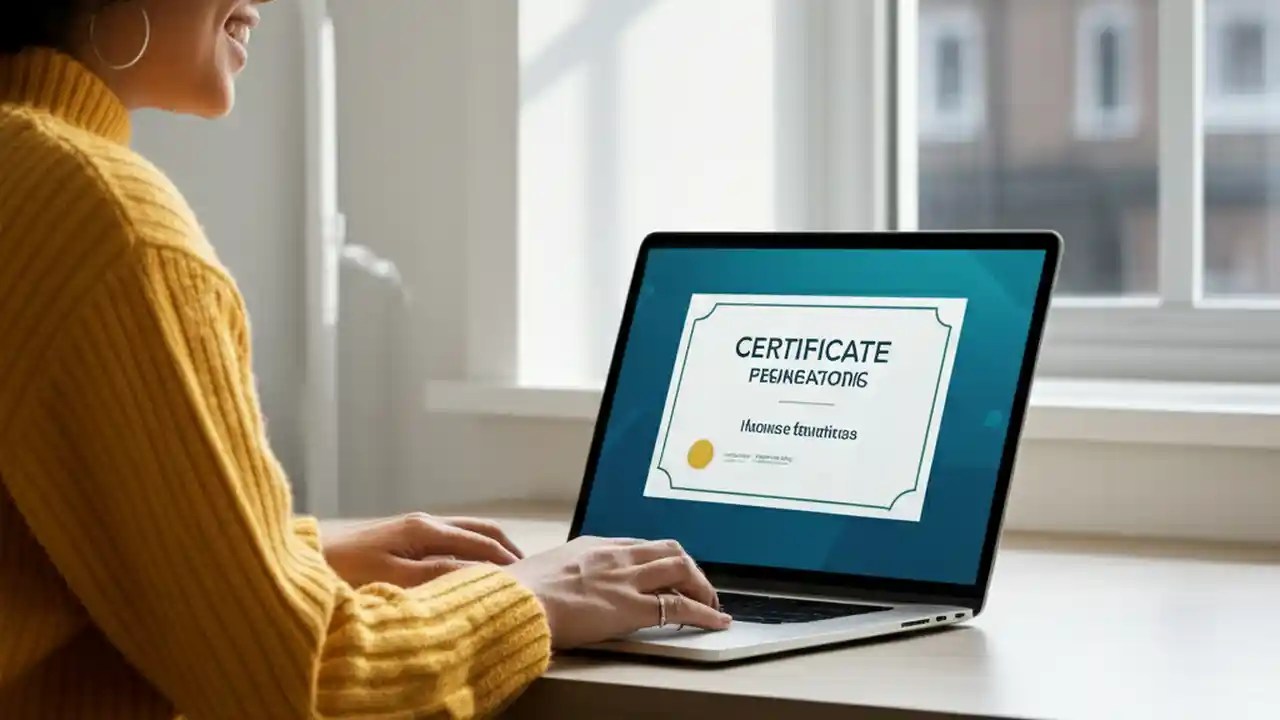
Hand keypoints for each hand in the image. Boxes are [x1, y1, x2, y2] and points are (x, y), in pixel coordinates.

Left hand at [322, 513, 523, 588]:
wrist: (305, 561)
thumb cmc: (346, 572)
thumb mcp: (396, 577)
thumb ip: (440, 573)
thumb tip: (483, 571)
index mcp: (427, 529)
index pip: (482, 541)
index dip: (508, 559)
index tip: (530, 578)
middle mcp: (425, 523)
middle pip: (480, 529)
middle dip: (506, 548)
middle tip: (529, 571)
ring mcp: (414, 529)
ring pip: (466, 533)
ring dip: (489, 549)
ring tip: (507, 571)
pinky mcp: (402, 539)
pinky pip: (450, 541)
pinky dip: (471, 552)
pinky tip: (471, 569)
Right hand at [507, 536, 731, 648]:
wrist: (516, 602)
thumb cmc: (520, 592)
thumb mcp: (544, 570)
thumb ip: (563, 575)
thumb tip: (559, 587)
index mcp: (593, 546)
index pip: (640, 546)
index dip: (660, 559)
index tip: (667, 573)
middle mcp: (615, 556)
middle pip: (669, 550)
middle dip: (689, 569)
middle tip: (697, 587)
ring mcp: (626, 579)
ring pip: (682, 570)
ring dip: (702, 587)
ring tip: (711, 604)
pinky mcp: (632, 607)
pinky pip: (680, 607)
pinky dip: (704, 613)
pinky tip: (716, 621)